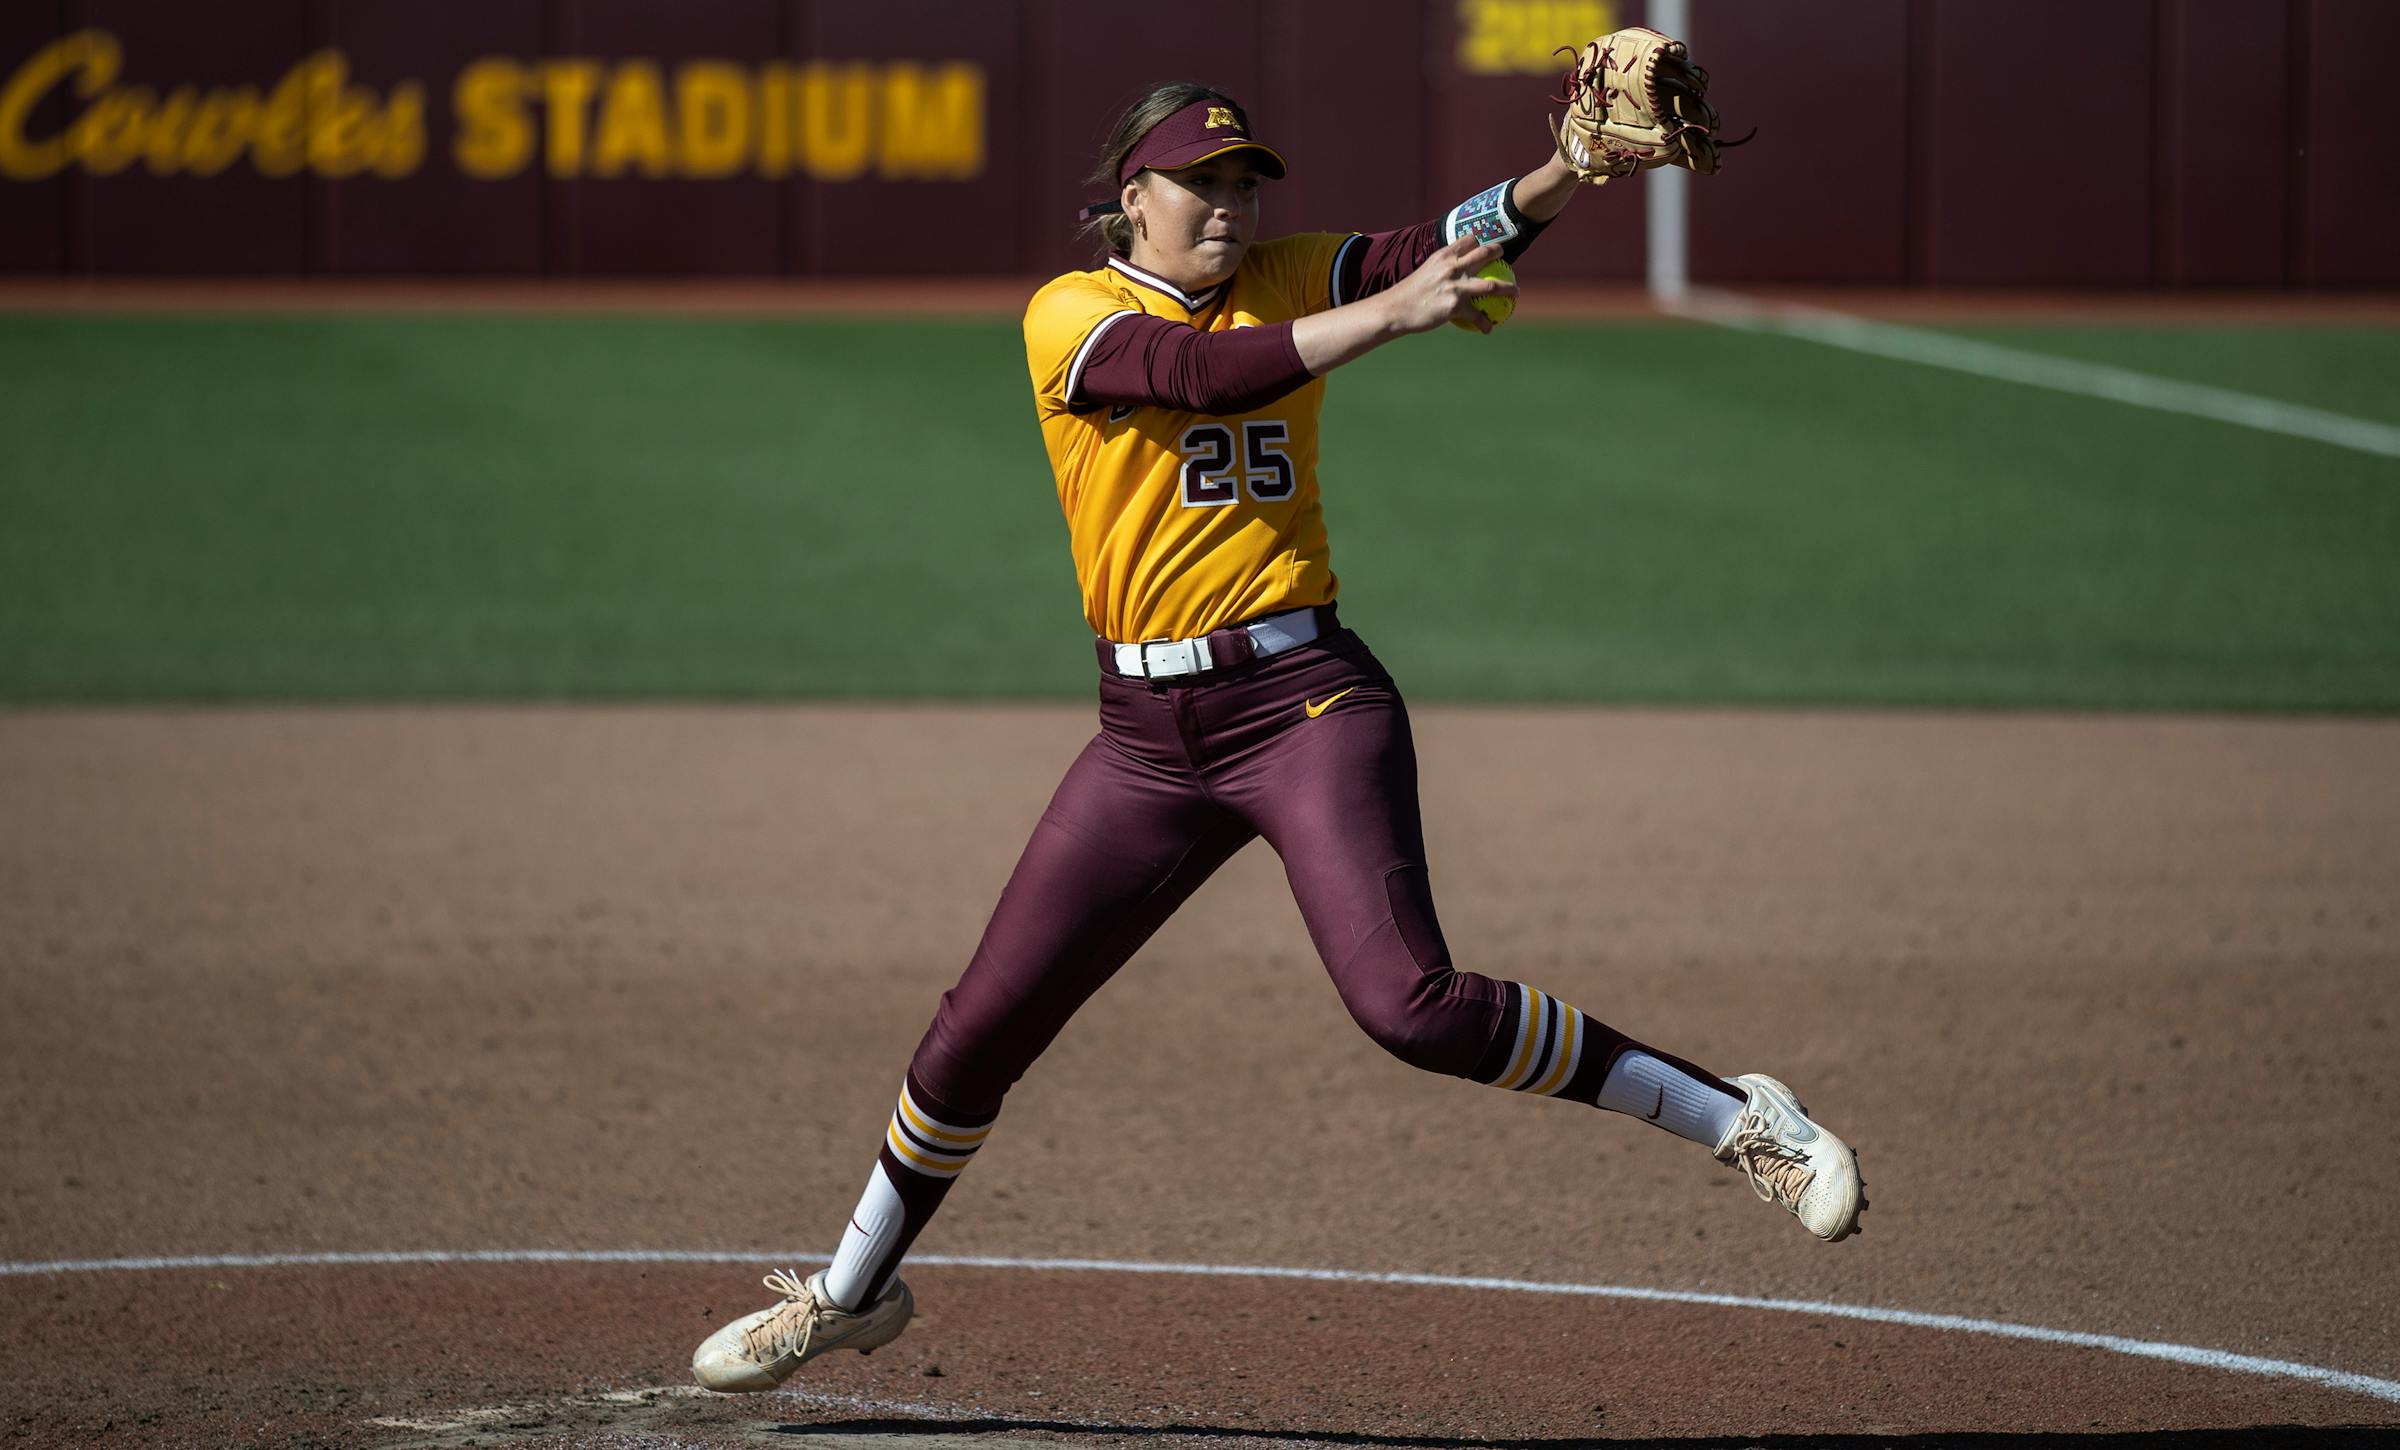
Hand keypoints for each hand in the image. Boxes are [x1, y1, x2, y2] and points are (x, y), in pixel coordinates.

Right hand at [1382, 236, 1518, 335]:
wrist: (1396, 310)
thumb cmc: (1409, 294)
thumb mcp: (1425, 273)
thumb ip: (1440, 269)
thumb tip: (1450, 272)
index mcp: (1444, 255)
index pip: (1469, 240)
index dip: (1479, 242)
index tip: (1485, 246)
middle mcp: (1452, 267)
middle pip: (1485, 254)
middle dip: (1499, 253)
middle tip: (1506, 260)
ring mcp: (1455, 286)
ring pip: (1492, 285)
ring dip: (1509, 289)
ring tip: (1516, 293)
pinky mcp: (1455, 306)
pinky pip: (1477, 316)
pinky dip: (1485, 323)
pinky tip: (1489, 329)